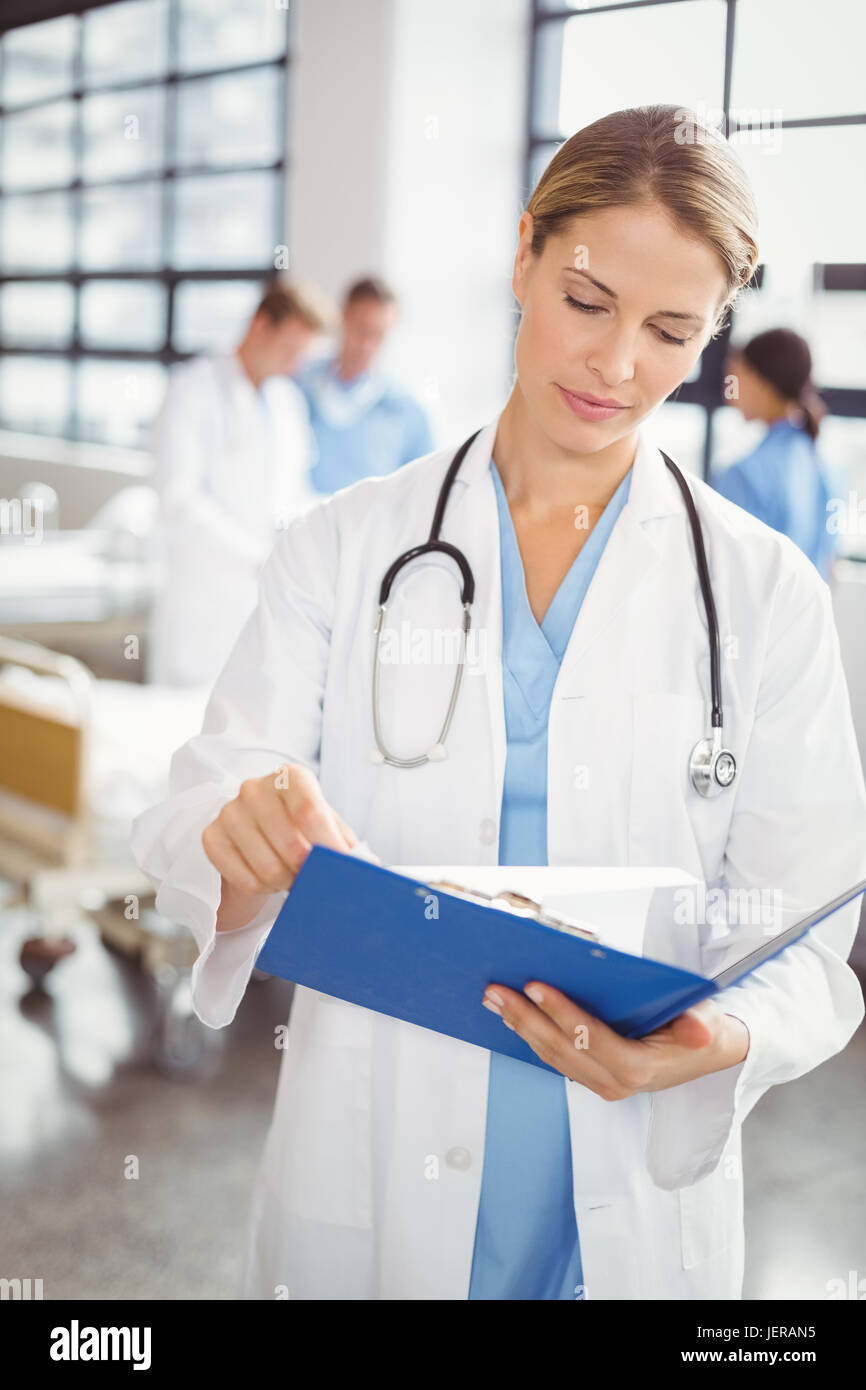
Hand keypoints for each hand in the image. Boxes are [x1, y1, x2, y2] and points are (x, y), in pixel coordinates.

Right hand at [203, 764, 356, 926]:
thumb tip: (366, 865)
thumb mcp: (327, 824)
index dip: (327, 845)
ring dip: (285, 882)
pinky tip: (267, 878)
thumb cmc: (300, 825)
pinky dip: (262, 888)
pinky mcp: (211, 837)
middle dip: (306, 871)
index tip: (339, 867)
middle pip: (289, 844)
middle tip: (312, 878)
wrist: (258, 827)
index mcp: (290, 778)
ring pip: (267, 868)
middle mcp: (255, 789)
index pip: (309, 811)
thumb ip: (345, 842)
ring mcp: (229, 812)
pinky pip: (244, 879)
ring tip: (290, 877)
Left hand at [481, 982, 749, 1097]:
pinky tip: (513, 1015)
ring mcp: (601, 1084)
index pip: (589, 1036)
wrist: (708, 1056)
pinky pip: (554, 1057)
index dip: (560, 1011)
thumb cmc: (702, 1033)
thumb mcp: (708, 1025)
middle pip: (559, 1047)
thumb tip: (700, 1030)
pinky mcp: (592, 1078)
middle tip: (496, 991)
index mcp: (637, 1067)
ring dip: (519, 1025)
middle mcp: (614, 1082)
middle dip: (524, 1017)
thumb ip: (700, 1026)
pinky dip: (530, 1035)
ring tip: (494, 999)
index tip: (534, 986)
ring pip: (550, 1054)